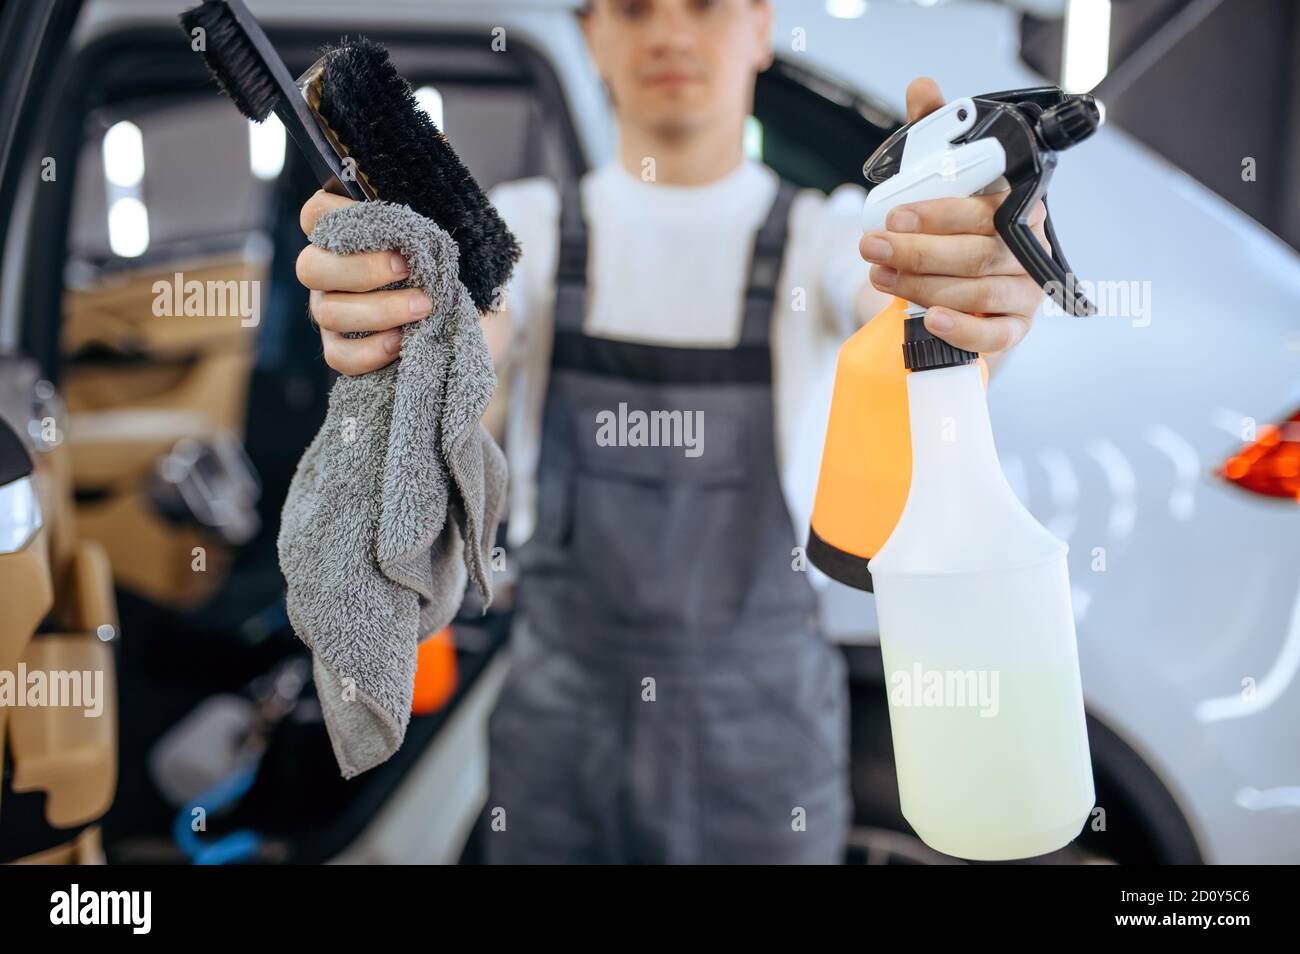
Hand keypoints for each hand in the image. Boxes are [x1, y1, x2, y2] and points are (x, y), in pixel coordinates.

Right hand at [296, 189, 432, 374]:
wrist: (455, 312)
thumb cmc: (437, 268)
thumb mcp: (429, 241)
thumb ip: (410, 229)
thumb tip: (411, 232)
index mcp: (339, 236)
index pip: (315, 215)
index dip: (339, 215)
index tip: (387, 225)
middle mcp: (324, 272)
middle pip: (310, 267)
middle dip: (363, 269)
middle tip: (407, 269)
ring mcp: (327, 310)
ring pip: (328, 313)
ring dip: (380, 310)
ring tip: (423, 307)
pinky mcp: (338, 348)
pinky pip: (339, 355)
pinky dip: (373, 350)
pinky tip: (403, 342)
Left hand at [858, 78, 1048, 353]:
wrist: (962, 282)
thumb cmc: (954, 228)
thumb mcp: (942, 180)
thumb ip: (932, 134)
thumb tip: (921, 86)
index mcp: (1018, 206)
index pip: (983, 209)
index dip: (936, 214)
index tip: (891, 218)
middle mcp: (1029, 248)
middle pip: (977, 253)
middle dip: (917, 252)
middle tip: (870, 248)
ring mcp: (1026, 291)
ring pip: (979, 292)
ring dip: (923, 286)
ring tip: (879, 277)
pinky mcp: (1015, 328)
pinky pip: (995, 335)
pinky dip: (962, 329)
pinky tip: (927, 319)